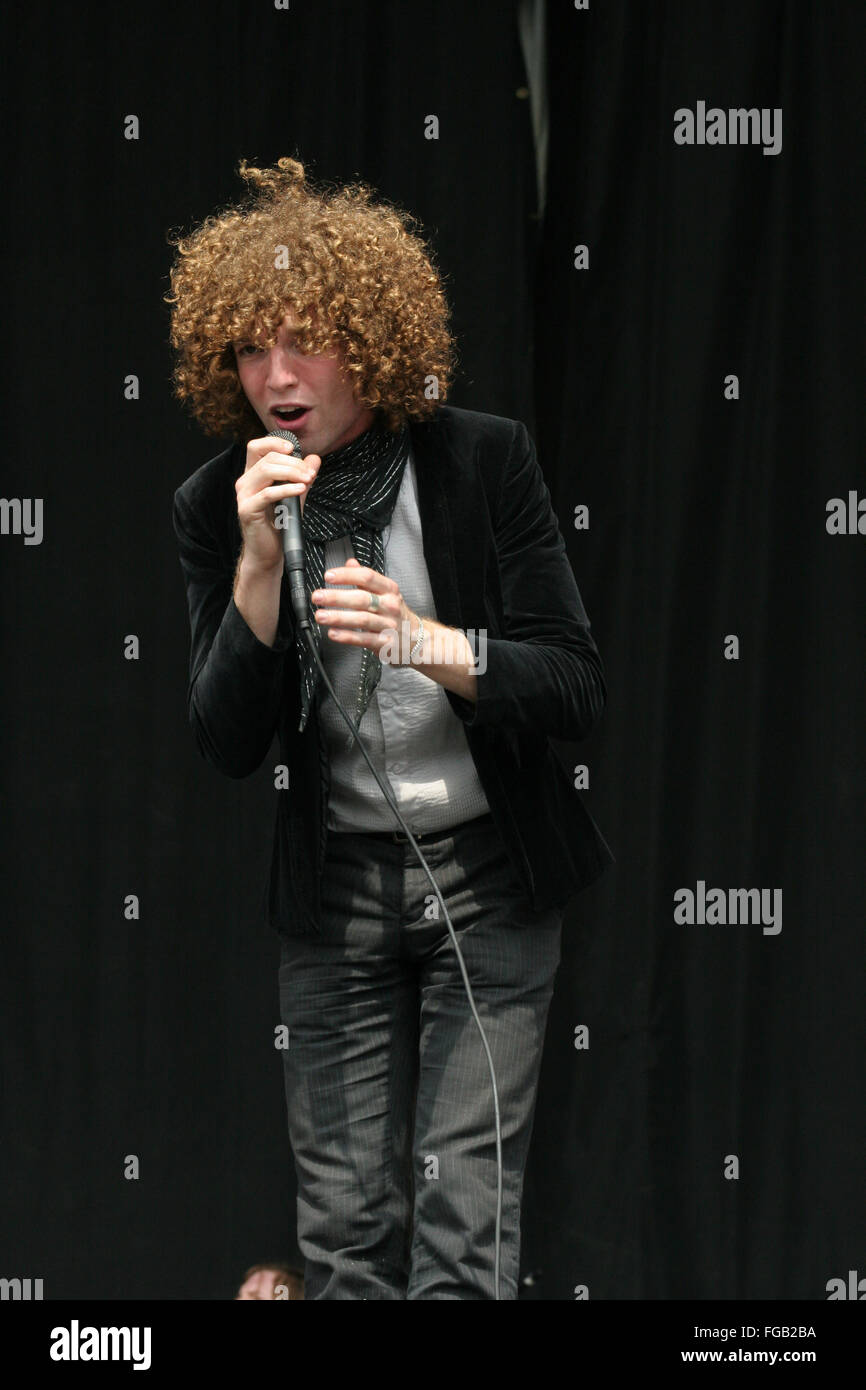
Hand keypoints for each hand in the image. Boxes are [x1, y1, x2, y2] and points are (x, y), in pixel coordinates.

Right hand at [235, 435, 320, 571]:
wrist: (269, 553)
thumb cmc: (279, 524)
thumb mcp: (295, 495)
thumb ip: (303, 477)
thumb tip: (315, 458)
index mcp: (252, 475)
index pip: (257, 447)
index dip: (274, 442)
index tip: (293, 448)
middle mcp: (245, 482)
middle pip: (267, 458)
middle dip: (293, 463)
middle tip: (311, 472)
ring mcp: (243, 496)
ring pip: (266, 471)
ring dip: (291, 472)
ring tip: (308, 479)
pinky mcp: (247, 510)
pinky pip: (268, 494)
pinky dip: (286, 489)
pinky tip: (300, 489)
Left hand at [311, 559, 420, 663]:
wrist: (417, 640)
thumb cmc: (397, 615)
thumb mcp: (386, 592)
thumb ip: (366, 579)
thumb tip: (350, 563)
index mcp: (389, 590)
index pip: (367, 577)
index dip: (347, 575)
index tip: (329, 576)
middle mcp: (389, 606)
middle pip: (362, 598)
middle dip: (337, 597)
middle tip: (318, 596)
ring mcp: (388, 625)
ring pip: (362, 620)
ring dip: (338, 617)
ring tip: (321, 615)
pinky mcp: (386, 643)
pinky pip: (364, 639)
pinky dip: (347, 637)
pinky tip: (333, 633)